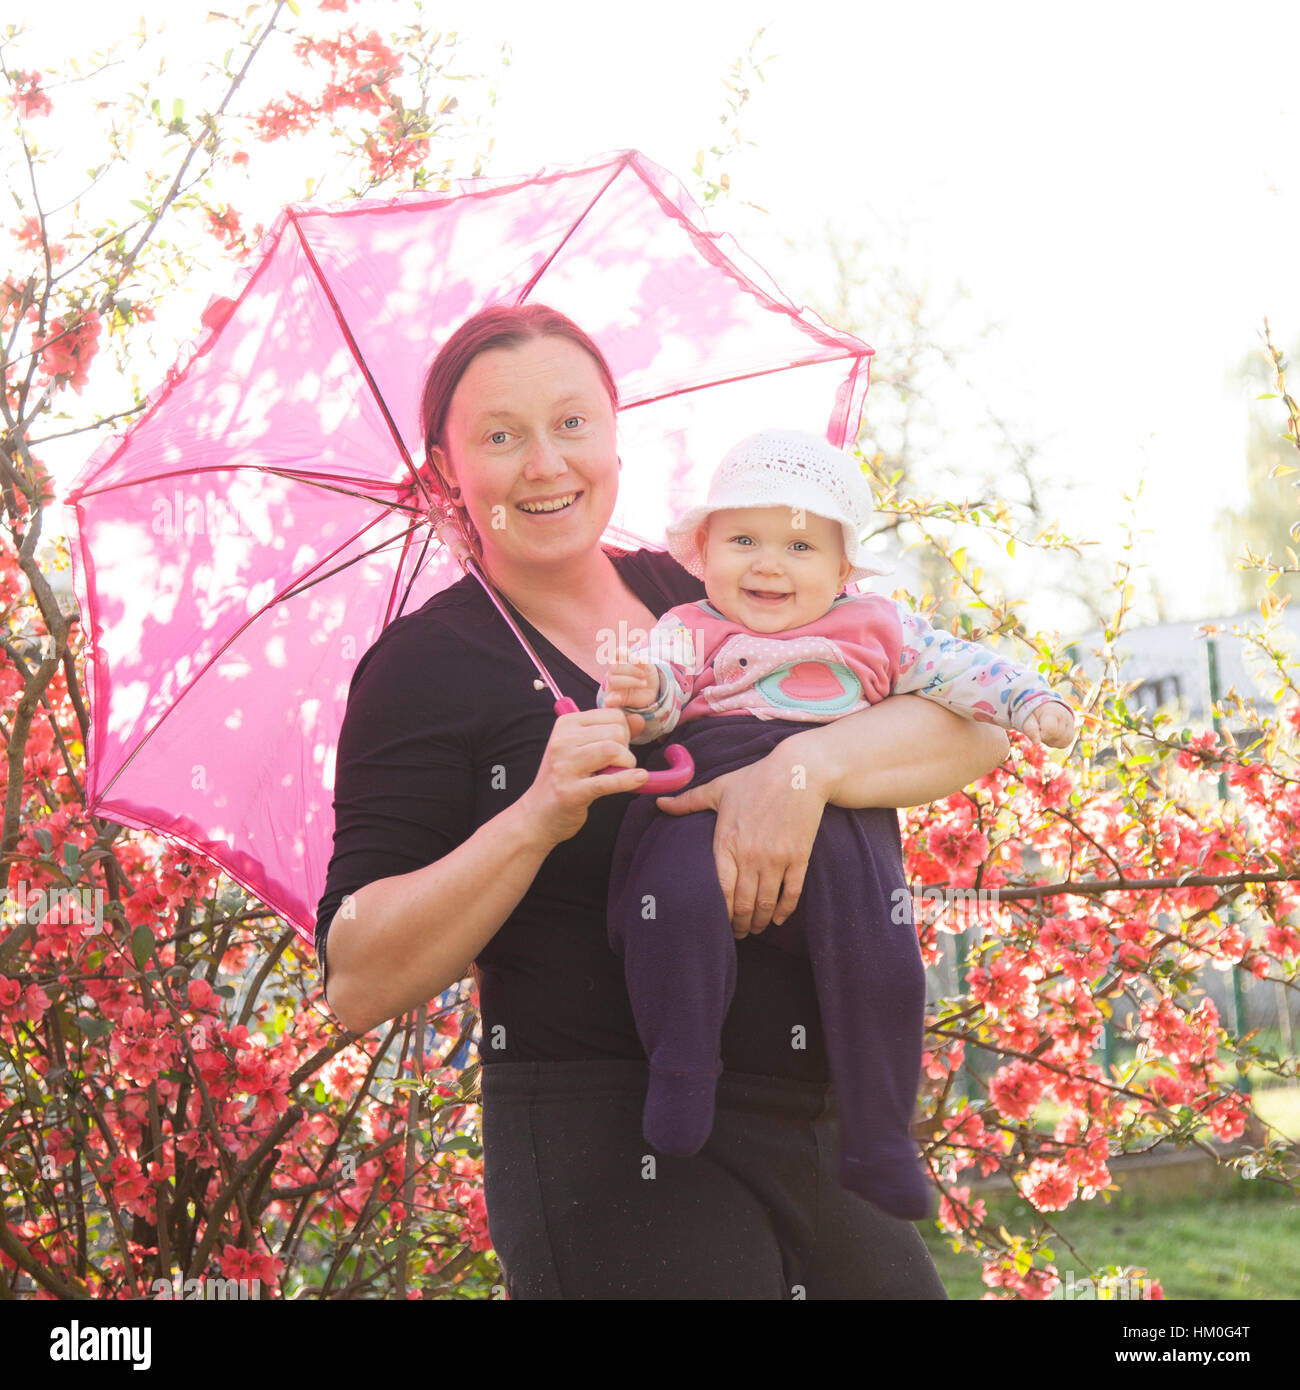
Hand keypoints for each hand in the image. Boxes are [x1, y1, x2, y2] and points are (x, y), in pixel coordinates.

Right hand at [519, 707, 647, 844]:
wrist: (538, 813)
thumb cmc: (565, 778)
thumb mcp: (584, 747)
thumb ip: (612, 731)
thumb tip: (639, 720)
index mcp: (566, 724)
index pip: (612, 715)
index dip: (624, 731)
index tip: (618, 746)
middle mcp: (562, 741)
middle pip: (615, 733)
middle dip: (627, 749)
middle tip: (618, 764)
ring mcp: (564, 766)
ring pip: (612, 751)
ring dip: (626, 764)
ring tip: (618, 774)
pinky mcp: (571, 792)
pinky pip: (607, 781)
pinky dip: (628, 780)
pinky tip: (639, 779)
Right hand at [601, 658, 659, 711]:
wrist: (651, 692)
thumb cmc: (647, 677)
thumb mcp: (649, 668)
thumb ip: (642, 663)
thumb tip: (638, 659)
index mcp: (621, 662)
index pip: (616, 654)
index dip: (620, 652)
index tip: (628, 653)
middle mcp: (614, 673)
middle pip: (614, 668)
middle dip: (631, 670)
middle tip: (644, 674)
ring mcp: (613, 686)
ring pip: (613, 680)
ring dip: (631, 681)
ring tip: (644, 684)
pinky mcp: (614, 699)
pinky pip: (608, 700)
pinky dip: (611, 699)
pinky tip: (618, 698)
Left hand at [655, 743, 825, 938]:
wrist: (799, 772)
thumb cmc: (755, 778)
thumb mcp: (718, 788)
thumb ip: (687, 801)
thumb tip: (659, 802)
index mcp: (727, 841)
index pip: (719, 890)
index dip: (717, 913)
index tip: (714, 922)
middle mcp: (751, 855)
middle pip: (742, 904)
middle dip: (738, 925)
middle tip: (735, 933)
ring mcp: (776, 858)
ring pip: (766, 904)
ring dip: (759, 922)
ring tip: (754, 928)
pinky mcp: (798, 857)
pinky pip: (791, 893)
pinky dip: (784, 911)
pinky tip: (778, 919)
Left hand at [1022, 701, 1074, 748]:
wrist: (1046, 709)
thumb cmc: (1035, 714)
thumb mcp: (1029, 719)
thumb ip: (1030, 729)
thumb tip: (1036, 742)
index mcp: (1054, 711)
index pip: (1050, 729)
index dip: (1041, 733)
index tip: (1037, 727)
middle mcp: (1066, 718)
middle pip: (1055, 737)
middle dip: (1044, 737)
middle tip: (1041, 728)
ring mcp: (1071, 726)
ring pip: (1060, 743)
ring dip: (1049, 741)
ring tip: (1046, 731)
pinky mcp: (1072, 734)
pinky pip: (1063, 745)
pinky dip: (1055, 743)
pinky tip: (1051, 736)